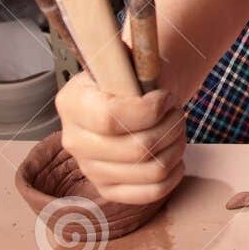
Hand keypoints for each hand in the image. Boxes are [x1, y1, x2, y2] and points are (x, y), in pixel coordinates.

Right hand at [55, 71, 185, 204]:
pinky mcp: (108, 188)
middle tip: (176, 110)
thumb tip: (142, 79)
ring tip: (176, 126)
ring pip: (151, 170)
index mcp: (72, 102)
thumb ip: (129, 63)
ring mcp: (89, 168)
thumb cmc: (134, 74)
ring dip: (176, 145)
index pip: (110, 119)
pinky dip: (173, 172)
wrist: (135, 91)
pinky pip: (151, 192)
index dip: (149, 111)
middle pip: (137, 149)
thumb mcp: (128, 57)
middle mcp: (73, 140)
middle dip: (170, 126)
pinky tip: (174, 151)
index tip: (165, 97)